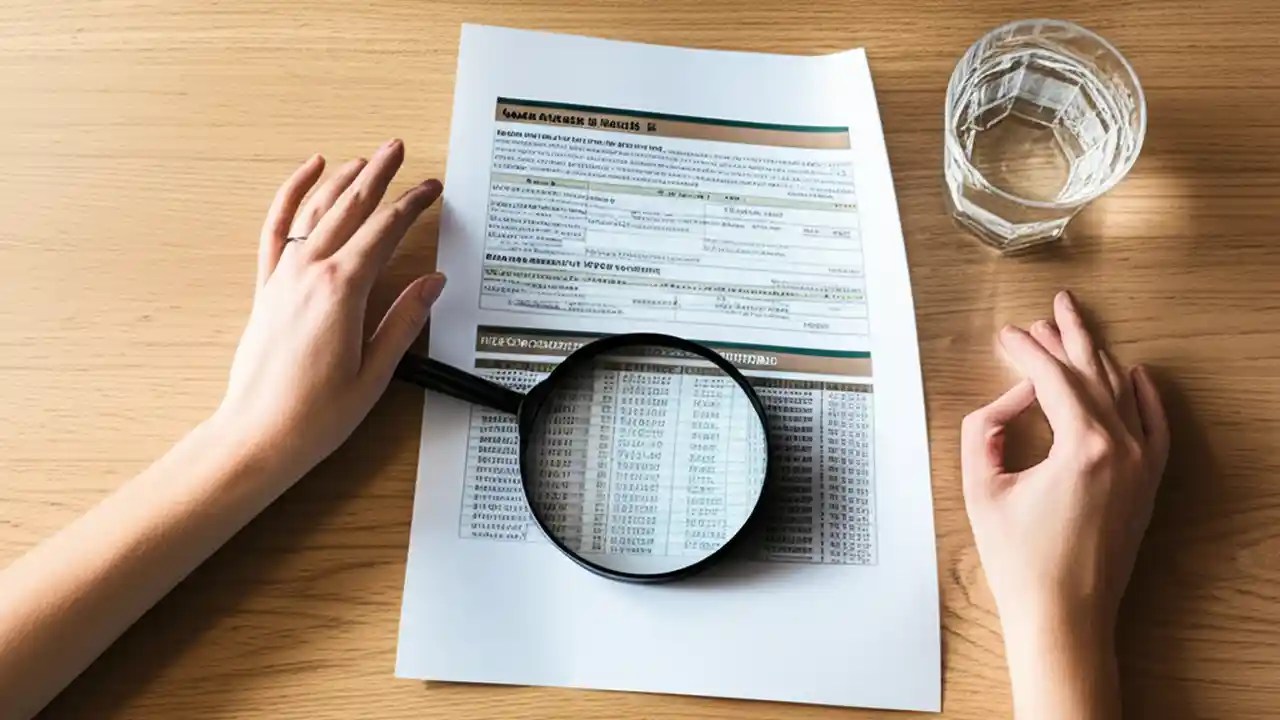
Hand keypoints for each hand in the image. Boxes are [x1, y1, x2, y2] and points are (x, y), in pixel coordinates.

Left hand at [214, 139, 444, 480]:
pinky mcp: (267, 288)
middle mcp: (309, 273)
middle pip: (350, 207)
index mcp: (342, 290)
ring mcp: (283, 277)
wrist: (258, 435)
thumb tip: (431, 284)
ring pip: (316, 209)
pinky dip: (290, 195)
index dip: (412, 204)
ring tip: (365, 158)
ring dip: (343, 178)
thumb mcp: (376, 372)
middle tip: (399, 149)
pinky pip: (276, 228)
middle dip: (378, 174)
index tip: (432, 189)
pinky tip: (306, 175)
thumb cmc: (315, 414)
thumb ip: (404, 320)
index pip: (385, 230)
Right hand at [962, 291, 1168, 633]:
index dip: (1025, 349)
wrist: (1063, 615)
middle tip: (1052, 308)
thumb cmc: (1022, 562)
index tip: (1006, 334)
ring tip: (1074, 331)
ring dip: (1094, 358)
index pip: (1052, 377)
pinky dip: (1144, 395)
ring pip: (1121, 392)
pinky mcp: (1145, 485)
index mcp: (1082, 446)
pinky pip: (1154, 426)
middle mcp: (1120, 448)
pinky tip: (1135, 373)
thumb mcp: (980, 488)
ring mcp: (1139, 466)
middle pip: (1093, 373)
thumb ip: (985, 430)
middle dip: (1066, 337)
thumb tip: (1007, 402)